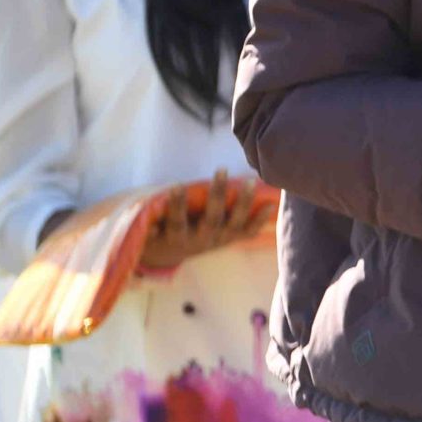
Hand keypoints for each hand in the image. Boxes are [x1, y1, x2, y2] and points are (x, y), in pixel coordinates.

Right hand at [138, 172, 272, 271]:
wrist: (170, 252)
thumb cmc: (158, 228)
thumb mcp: (151, 224)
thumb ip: (153, 214)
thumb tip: (155, 199)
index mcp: (177, 237)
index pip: (177, 221)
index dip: (177, 205)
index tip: (176, 184)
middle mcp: (200, 241)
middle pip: (212, 218)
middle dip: (217, 194)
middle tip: (220, 169)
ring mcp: (218, 241)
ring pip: (234, 223)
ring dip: (243, 202)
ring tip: (250, 181)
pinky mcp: (230, 240)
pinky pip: (248, 232)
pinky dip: (260, 220)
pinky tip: (270, 205)